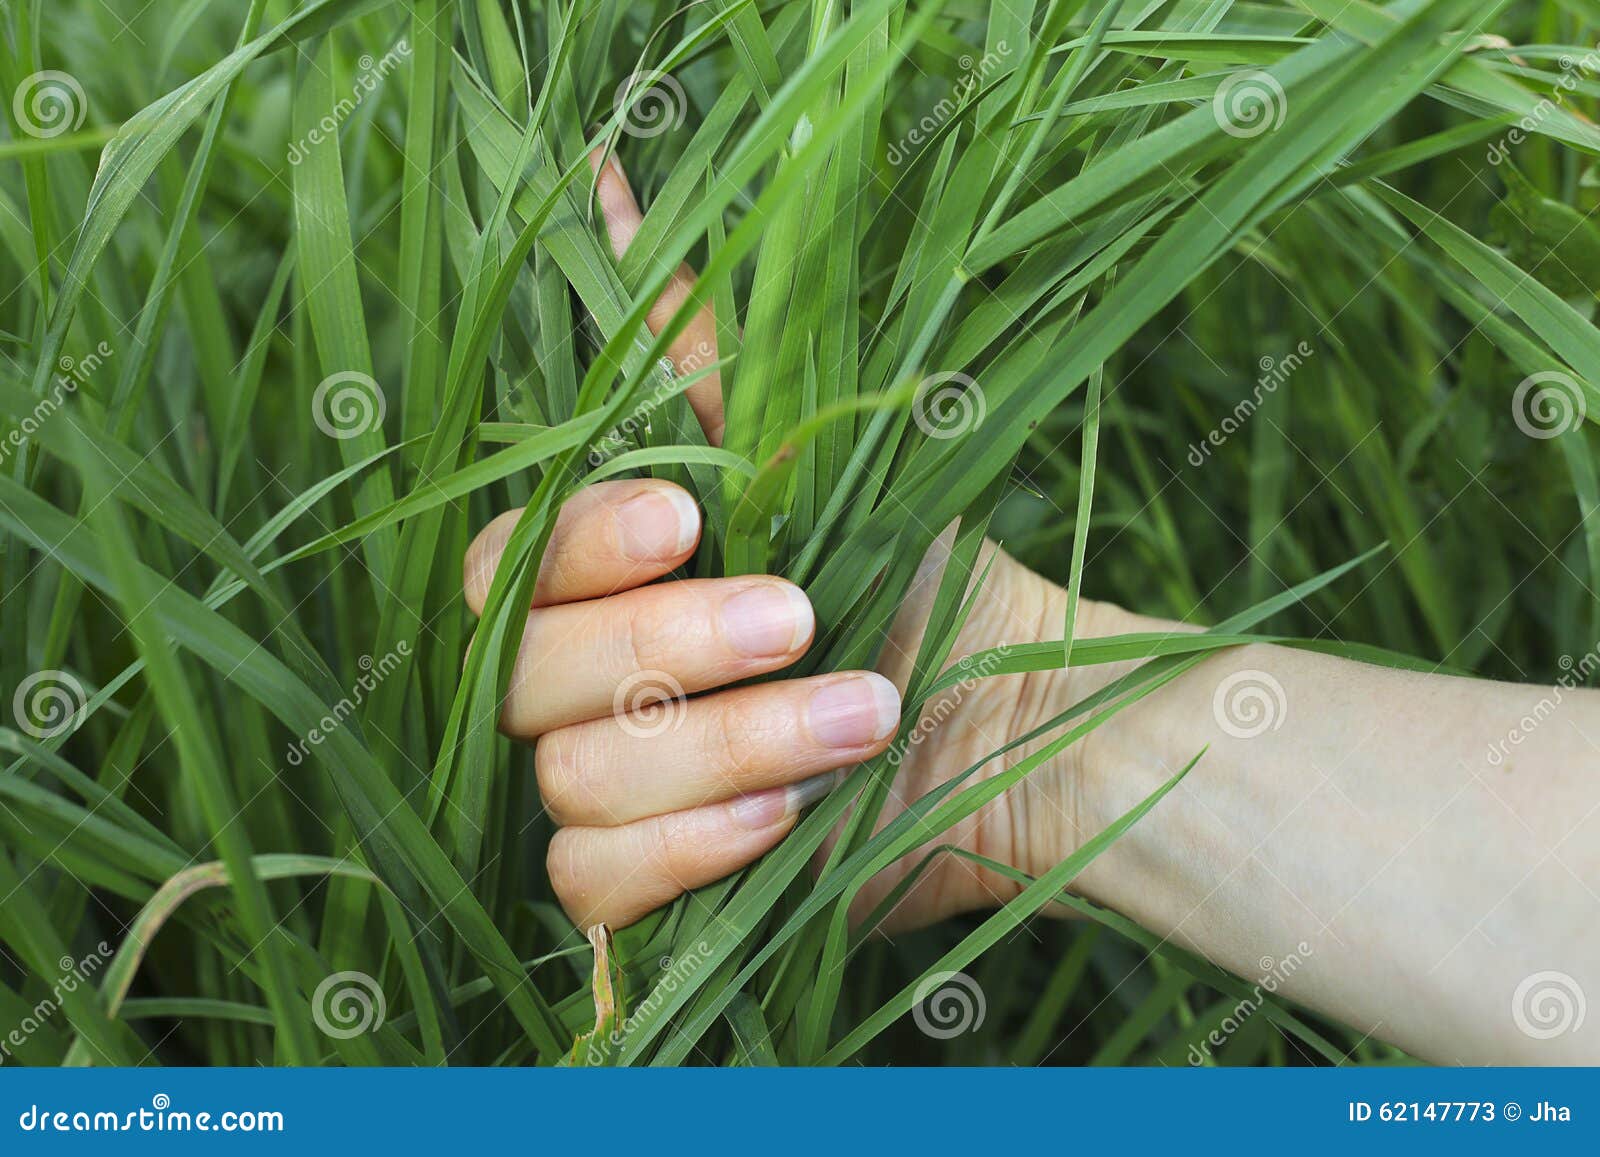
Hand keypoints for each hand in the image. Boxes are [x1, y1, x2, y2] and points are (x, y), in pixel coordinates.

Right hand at [465, 152, 1108, 930]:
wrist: (1009, 710)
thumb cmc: (907, 570)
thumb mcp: (813, 450)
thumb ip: (701, 348)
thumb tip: (613, 185)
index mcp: (600, 578)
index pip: (510, 562)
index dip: (584, 544)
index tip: (694, 518)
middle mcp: (578, 680)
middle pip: (523, 674)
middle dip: (672, 646)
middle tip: (807, 617)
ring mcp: (603, 784)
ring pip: (570, 782)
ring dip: (724, 747)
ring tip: (866, 715)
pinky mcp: (643, 879)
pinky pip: (589, 885)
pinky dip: (681, 852)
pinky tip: (785, 821)